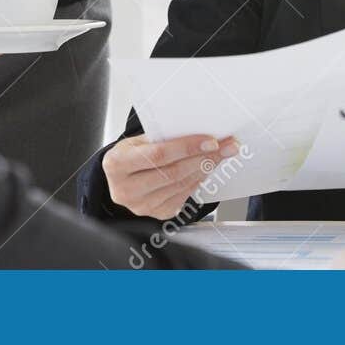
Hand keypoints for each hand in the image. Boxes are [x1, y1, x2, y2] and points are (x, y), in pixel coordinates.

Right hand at [103, 132, 241, 218]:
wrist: (121, 178)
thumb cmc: (131, 154)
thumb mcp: (136, 141)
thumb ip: (161, 138)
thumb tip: (199, 130)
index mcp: (117, 164)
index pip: (158, 155)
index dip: (187, 147)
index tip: (211, 140)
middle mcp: (126, 189)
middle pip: (173, 172)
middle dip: (205, 157)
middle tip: (227, 145)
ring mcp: (141, 206)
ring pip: (182, 185)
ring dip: (207, 168)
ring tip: (223, 153)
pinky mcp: (157, 214)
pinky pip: (185, 195)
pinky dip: (200, 179)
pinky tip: (209, 167)